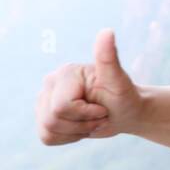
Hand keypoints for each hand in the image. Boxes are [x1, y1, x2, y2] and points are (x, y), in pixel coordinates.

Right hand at [36, 29, 141, 144]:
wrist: (126, 112)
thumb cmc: (125, 97)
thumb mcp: (119, 81)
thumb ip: (109, 58)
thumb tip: (107, 31)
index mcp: (65, 73)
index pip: (62, 106)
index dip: (86, 114)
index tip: (103, 108)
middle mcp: (50, 83)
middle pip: (53, 119)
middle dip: (82, 124)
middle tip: (100, 115)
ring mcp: (43, 100)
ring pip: (48, 129)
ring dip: (76, 132)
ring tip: (92, 121)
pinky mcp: (43, 116)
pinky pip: (47, 137)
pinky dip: (68, 137)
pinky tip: (81, 126)